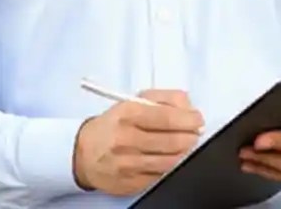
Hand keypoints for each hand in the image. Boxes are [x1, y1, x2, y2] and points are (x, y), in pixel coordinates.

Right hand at [73, 89, 205, 195]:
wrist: (83, 153)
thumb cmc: (113, 126)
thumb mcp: (131, 103)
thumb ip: (162, 99)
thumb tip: (188, 107)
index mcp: (127, 115)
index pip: (168, 117)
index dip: (189, 119)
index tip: (197, 119)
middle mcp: (127, 139)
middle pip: (175, 142)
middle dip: (191, 137)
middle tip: (193, 133)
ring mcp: (129, 163)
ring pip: (172, 161)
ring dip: (184, 153)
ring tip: (183, 145)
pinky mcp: (132, 182)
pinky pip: (163, 175)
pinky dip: (170, 166)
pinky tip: (166, 158)